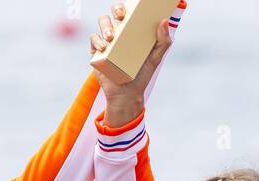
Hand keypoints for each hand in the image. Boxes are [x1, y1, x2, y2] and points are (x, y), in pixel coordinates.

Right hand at [90, 2, 175, 128]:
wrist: (127, 94)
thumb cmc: (142, 74)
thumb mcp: (155, 58)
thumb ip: (163, 41)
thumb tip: (164, 21)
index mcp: (132, 30)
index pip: (130, 11)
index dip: (128, 5)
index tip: (132, 7)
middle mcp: (119, 32)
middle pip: (114, 12)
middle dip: (116, 9)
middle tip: (121, 16)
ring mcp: (107, 40)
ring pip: (103, 22)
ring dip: (106, 26)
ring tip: (111, 37)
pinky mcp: (97, 51)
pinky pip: (94, 39)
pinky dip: (98, 40)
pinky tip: (104, 47)